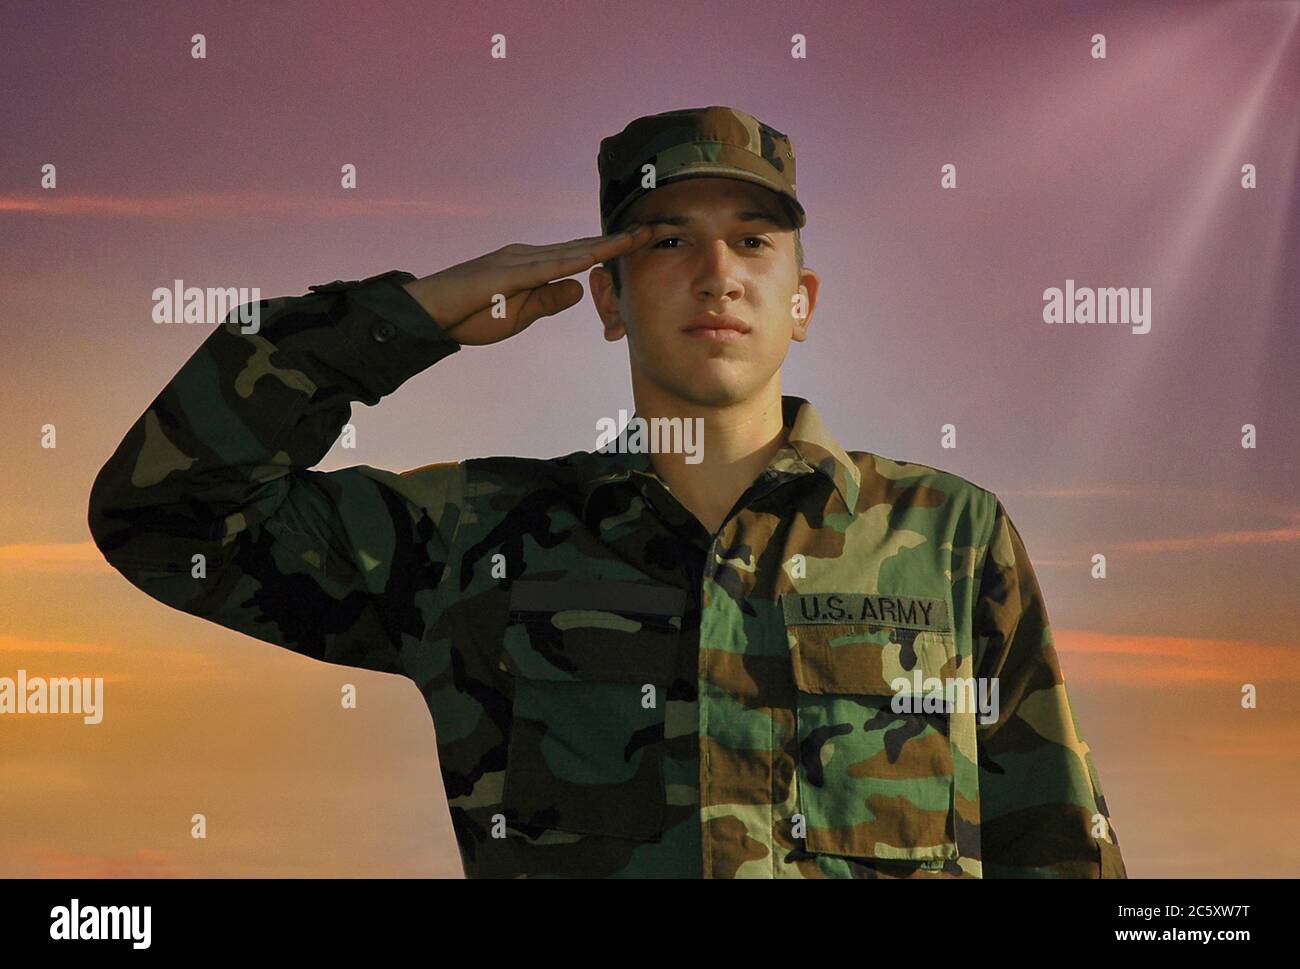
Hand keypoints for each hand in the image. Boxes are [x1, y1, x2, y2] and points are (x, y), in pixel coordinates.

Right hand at [401, 225, 652, 345]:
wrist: (430, 313)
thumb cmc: (470, 316)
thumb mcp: (521, 315)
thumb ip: (549, 301)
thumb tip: (579, 289)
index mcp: (533, 266)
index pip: (580, 256)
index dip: (612, 249)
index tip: (641, 242)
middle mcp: (530, 255)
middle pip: (583, 246)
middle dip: (619, 239)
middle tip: (655, 229)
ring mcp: (519, 259)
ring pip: (572, 251)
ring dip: (607, 244)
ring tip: (639, 235)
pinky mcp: (509, 272)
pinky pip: (549, 266)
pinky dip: (575, 260)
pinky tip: (598, 255)